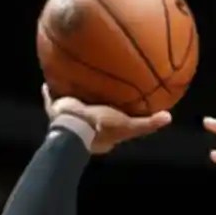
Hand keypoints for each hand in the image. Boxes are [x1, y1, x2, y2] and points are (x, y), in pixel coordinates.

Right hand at [42, 84, 170, 154]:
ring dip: (71, 96)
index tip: (119, 108)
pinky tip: (47, 81)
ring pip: (70, 104)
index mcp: (101, 133)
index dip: (114, 118)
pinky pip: (50, 97)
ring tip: (73, 82)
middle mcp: (84, 125)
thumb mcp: (129, 127)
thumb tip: (169, 117)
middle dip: (92, 104)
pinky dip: (48, 91)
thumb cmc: (103, 128)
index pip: (109, 124)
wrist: (76, 126)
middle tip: (96, 91)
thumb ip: (148, 123)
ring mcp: (68, 117)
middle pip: (89, 112)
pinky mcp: (55, 109)